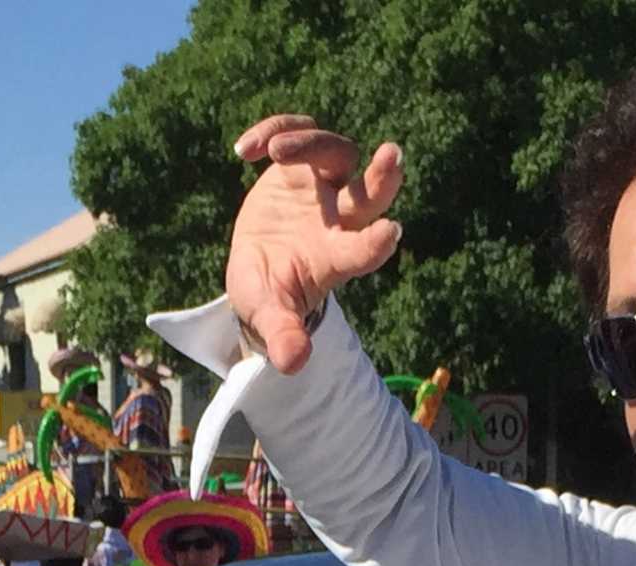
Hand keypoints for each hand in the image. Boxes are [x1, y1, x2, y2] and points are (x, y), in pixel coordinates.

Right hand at [225, 116, 405, 373]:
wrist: (258, 269)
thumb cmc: (270, 296)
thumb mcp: (270, 315)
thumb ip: (284, 335)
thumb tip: (292, 364)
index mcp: (337, 258)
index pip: (363, 251)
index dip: (375, 244)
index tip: (389, 234)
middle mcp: (339, 217)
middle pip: (370, 193)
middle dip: (383, 178)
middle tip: (391, 157)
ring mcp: (322, 185)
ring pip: (334, 152)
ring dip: (308, 145)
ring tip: (273, 151)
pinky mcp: (298, 162)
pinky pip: (295, 132)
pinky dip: (275, 130)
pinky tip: (244, 152)